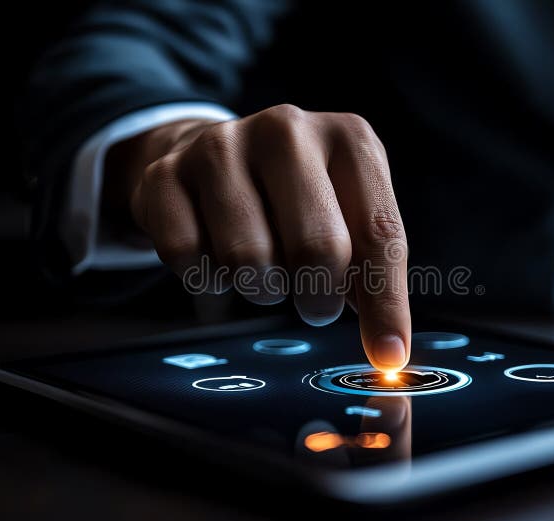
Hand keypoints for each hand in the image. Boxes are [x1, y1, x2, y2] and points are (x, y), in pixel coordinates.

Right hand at [105, 104, 410, 371]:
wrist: (208, 154)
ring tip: (264, 267)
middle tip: (314, 304)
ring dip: (261, 287)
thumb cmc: (296, 199)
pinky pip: (188, 257)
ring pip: (249, 260)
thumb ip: (372, 274)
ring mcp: (221, 146)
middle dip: (318, 299)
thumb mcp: (349, 216)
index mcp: (349, 138)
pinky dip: (206, 276)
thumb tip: (387, 351)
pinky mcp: (165, 173)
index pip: (380, 233)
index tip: (386, 357)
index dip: (385, 304)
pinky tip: (214, 250)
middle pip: (318, 249)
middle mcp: (287, 130)